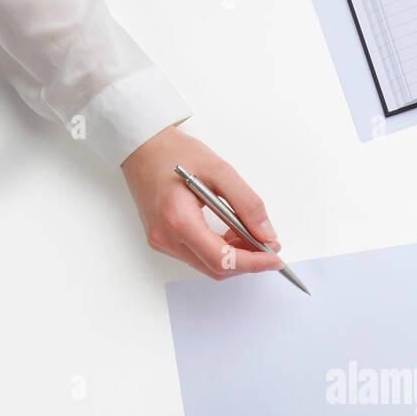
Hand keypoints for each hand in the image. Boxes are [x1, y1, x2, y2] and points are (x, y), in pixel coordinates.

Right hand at [121, 126, 283, 278]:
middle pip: (216, 267)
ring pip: (208, 265)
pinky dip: (220, 251)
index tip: (274, 259)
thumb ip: (246, 203)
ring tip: (249, 233)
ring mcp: (162, 242)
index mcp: (178, 219)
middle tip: (267, 242)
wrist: (142, 147)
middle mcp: (166, 237)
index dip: (252, 263)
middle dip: (247, 260)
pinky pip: (198, 257)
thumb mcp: (220, 170)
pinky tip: (231, 233)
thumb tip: (266, 233)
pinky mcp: (163, 240)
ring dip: (235, 256)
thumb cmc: (174, 152)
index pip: (221, 259)